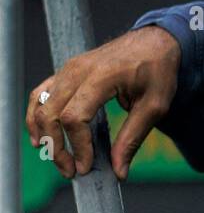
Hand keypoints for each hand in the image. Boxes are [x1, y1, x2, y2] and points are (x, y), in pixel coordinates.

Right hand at [26, 25, 181, 181]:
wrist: (156, 41)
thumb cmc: (158, 70)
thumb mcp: (155, 106)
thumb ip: (132, 138)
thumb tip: (119, 171)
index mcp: (102, 76)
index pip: (74, 117)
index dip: (77, 146)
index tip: (86, 167)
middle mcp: (78, 70)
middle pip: (51, 114)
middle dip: (57, 147)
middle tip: (71, 171)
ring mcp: (68, 69)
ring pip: (40, 105)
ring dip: (44, 135)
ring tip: (58, 159)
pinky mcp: (66, 71)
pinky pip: (40, 94)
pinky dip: (36, 116)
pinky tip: (40, 137)